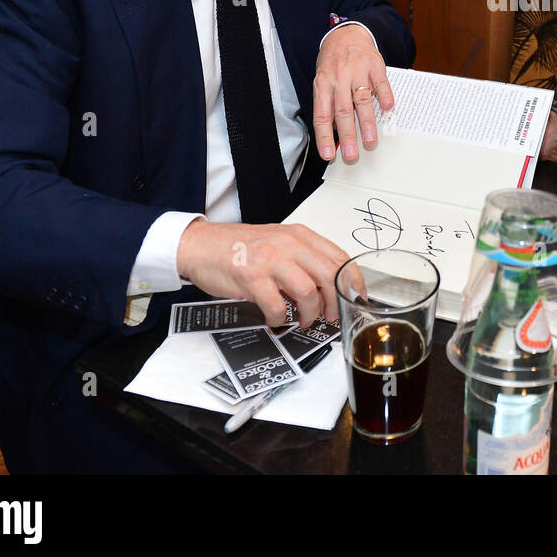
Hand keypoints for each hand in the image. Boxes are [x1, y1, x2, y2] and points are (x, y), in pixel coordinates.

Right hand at [176, 221, 350, 326]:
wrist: (200, 245)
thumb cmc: (239, 247)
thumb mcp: (279, 244)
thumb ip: (304, 260)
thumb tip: (328, 286)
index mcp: (299, 236)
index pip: (339, 258)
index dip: (353, 282)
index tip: (356, 298)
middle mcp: (288, 244)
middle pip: (329, 275)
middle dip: (335, 303)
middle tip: (330, 317)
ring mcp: (270, 260)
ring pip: (308, 291)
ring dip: (310, 313)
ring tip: (303, 320)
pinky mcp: (252, 278)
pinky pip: (277, 306)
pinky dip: (280, 319)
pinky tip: (276, 319)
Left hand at [313, 22, 393, 162]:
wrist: (346, 34)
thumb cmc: (333, 63)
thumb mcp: (323, 81)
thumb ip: (328, 106)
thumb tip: (333, 136)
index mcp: (323, 86)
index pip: (322, 115)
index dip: (324, 136)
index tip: (328, 155)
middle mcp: (338, 79)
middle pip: (342, 111)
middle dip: (347, 136)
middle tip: (351, 154)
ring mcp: (357, 72)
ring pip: (362, 100)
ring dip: (367, 123)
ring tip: (371, 141)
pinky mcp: (374, 66)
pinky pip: (381, 82)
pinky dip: (385, 95)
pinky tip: (388, 108)